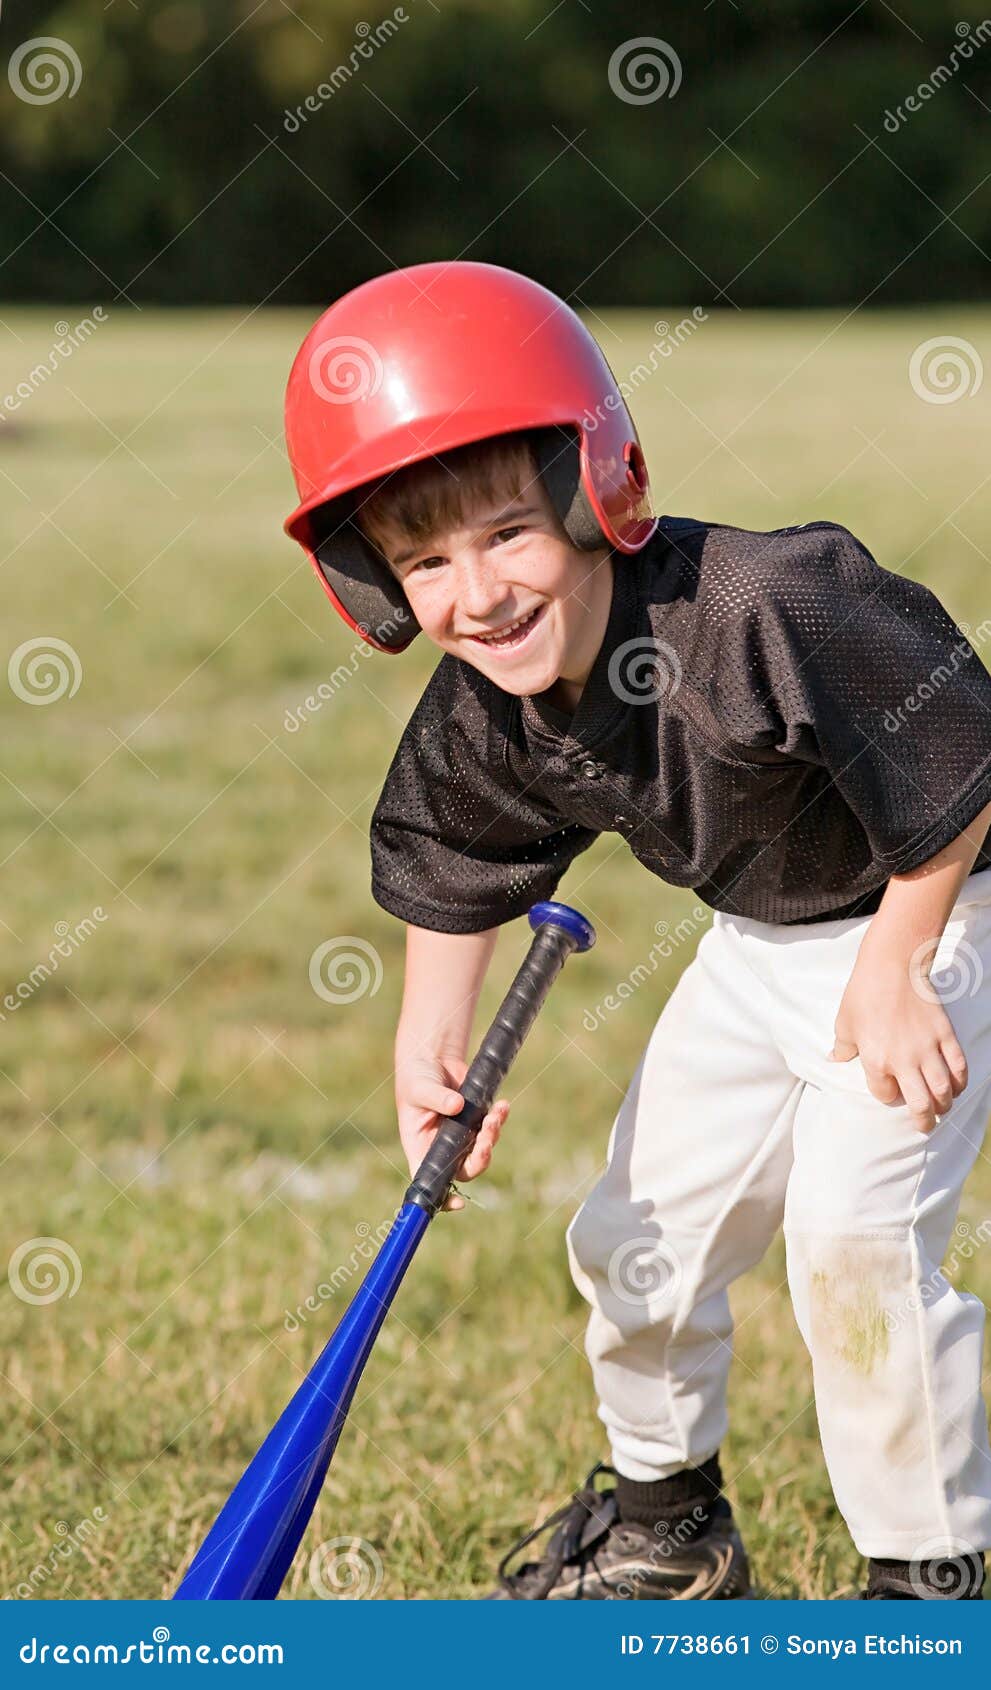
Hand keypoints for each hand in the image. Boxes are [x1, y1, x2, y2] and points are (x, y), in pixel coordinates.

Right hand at [395, 1054, 509, 1211]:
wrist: (433, 1057)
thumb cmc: (417, 1077)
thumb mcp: (419, 1087)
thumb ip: (436, 1098)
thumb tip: (458, 1107)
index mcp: (421, 1148)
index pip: (429, 1181)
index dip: (442, 1197)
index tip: (458, 1202)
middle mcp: (442, 1148)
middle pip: (465, 1169)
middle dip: (480, 1158)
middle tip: (487, 1139)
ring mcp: (461, 1136)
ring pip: (483, 1150)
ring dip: (493, 1136)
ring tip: (496, 1114)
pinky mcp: (476, 1121)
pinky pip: (492, 1129)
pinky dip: (499, 1120)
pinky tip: (503, 1106)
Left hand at [830, 950, 968, 1132]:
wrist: (893, 965)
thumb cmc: (863, 992)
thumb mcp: (844, 1022)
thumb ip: (842, 1047)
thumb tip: (835, 1059)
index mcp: (876, 1060)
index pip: (885, 1094)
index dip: (888, 1096)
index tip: (890, 1092)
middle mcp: (904, 1060)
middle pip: (921, 1104)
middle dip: (924, 1120)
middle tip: (925, 1125)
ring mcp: (927, 1049)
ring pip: (943, 1091)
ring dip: (944, 1105)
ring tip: (941, 1108)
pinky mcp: (945, 1035)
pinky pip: (959, 1067)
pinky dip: (960, 1082)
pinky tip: (956, 1086)